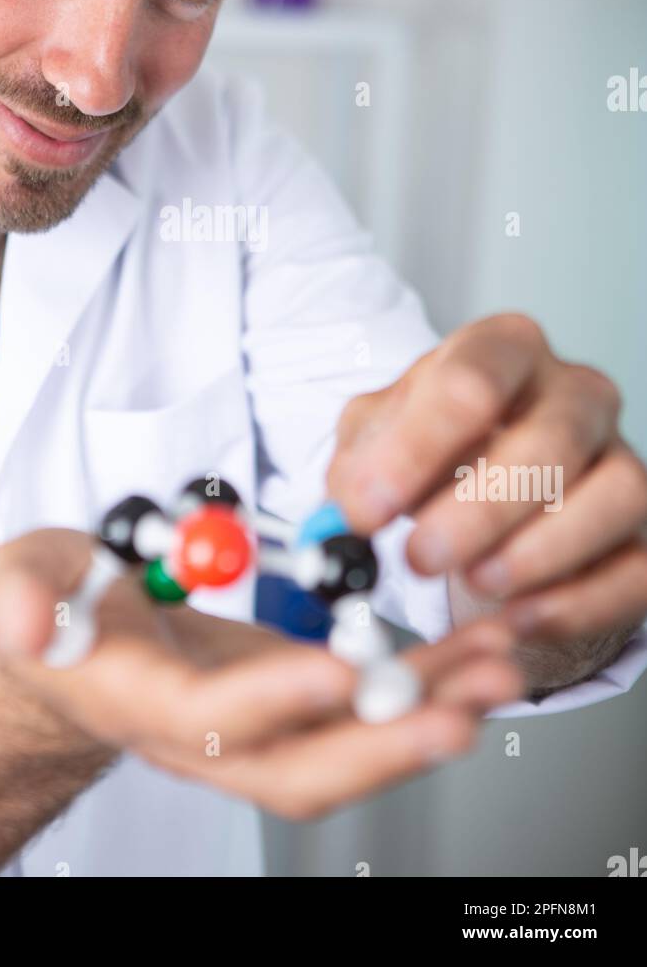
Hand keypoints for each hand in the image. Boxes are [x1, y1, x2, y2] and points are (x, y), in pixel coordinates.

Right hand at [0, 526, 524, 819]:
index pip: (208, 719)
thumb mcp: (16, 579)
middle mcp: (207, 737)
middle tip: (458, 707)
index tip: (336, 671)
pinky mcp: (295, 702)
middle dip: (382, 743)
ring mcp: (257, 728)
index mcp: (139, 703)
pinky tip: (478, 653)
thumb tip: (21, 619)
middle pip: (300, 765)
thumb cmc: (54, 609)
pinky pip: (366, 711)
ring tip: (495, 670)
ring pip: (348, 750)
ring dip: (425, 719)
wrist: (78, 649)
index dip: (271, 700)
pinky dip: (428, 688)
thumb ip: (15, 595)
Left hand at [327, 314, 646, 654]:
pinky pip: (639, 566)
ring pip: (615, 494)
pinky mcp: (642, 530)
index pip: (473, 379)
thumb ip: (358, 469)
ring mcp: (619, 457)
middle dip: (481, 507)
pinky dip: (581, 602)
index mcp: (504, 349)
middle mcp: (575, 392)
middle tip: (421, 557)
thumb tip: (349, 512)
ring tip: (474, 583)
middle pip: (552, 437)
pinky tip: (519, 617)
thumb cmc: (434, 451)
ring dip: (539, 550)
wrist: (481, 491)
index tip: (370, 507)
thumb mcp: (376, 439)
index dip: (418, 446)